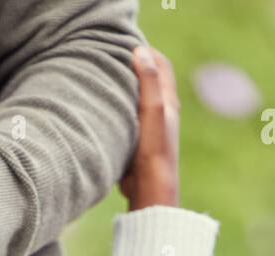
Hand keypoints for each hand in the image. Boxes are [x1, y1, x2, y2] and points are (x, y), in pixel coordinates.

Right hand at [120, 46, 179, 211]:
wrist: (150, 190)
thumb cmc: (153, 151)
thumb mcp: (152, 110)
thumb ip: (148, 80)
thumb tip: (139, 51)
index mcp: (169, 102)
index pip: (161, 65)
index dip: (147, 51)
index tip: (127, 46)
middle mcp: (162, 113)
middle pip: (150, 80)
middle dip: (134, 67)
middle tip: (113, 59)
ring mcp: (150, 129)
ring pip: (138, 100)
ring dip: (125, 88)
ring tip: (106, 80)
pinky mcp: (138, 143)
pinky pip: (128, 118)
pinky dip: (119, 108)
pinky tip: (105, 109)